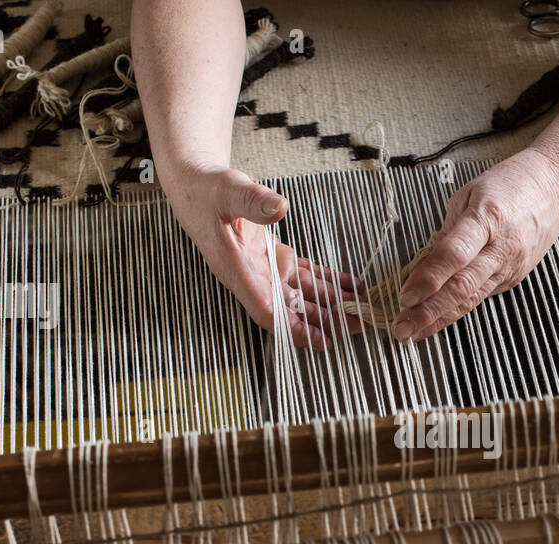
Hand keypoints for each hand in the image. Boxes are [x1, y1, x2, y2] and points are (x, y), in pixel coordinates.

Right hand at [166, 163, 362, 348]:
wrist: (196, 189)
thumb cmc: (207, 193)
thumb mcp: (227, 191)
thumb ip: (251, 200)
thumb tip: (280, 206)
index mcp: (239, 271)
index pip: (268, 311)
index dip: (294, 329)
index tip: (321, 340)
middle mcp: (255, 278)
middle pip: (293, 309)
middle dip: (325, 320)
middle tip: (357, 324)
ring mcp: (267, 270)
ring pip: (304, 294)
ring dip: (332, 303)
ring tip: (362, 308)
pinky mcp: (276, 258)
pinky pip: (305, 275)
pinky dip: (328, 280)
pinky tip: (351, 285)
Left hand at [390, 147, 558, 342]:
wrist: (558, 186)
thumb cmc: (512, 183)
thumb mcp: (469, 194)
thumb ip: (447, 231)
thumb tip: (425, 264)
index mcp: (487, 218)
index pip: (454, 255)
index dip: (428, 278)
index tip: (404, 296)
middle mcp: (502, 247)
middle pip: (461, 286)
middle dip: (428, 312)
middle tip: (401, 329)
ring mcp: (511, 266)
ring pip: (471, 299)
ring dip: (440, 319)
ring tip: (413, 333)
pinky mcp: (515, 277)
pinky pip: (481, 296)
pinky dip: (457, 310)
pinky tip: (438, 320)